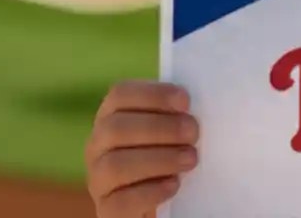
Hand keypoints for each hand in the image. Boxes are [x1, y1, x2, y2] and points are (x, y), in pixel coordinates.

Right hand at [84, 81, 199, 217]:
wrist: (160, 203)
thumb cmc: (169, 156)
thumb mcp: (170, 132)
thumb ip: (177, 115)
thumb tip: (203, 105)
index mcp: (112, 117)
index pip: (120, 94)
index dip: (153, 94)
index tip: (186, 101)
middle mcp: (98, 146)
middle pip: (116, 128)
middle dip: (160, 128)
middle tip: (194, 132)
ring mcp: (98, 180)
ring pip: (115, 165)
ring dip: (159, 159)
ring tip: (190, 159)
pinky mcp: (107, 211)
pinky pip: (120, 202)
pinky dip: (151, 192)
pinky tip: (174, 185)